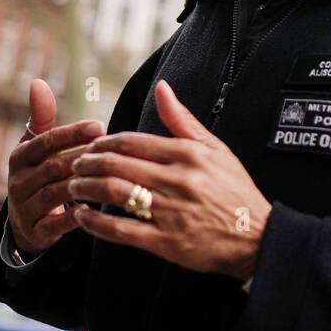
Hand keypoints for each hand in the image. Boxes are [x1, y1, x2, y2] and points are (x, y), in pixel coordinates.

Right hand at [5, 79, 104, 255]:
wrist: (26, 223)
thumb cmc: (38, 174)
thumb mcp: (35, 147)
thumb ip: (41, 117)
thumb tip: (37, 82)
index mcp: (19, 158)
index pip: (45, 141)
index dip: (71, 134)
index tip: (99, 126)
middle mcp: (17, 183)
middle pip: (53, 167)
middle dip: (82, 159)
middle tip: (112, 152)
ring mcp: (24, 209)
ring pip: (56, 194)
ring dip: (83, 184)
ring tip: (110, 177)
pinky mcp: (36, 233)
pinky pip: (57, 225)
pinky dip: (77, 218)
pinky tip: (98, 208)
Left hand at [67, 80, 270, 280]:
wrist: (256, 236)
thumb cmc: (235, 190)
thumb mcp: (216, 148)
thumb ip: (183, 119)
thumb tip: (162, 88)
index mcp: (187, 155)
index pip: (132, 141)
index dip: (103, 142)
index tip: (90, 146)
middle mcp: (177, 181)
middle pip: (117, 165)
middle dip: (87, 164)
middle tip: (74, 166)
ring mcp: (170, 212)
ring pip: (115, 194)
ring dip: (86, 188)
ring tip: (73, 187)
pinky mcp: (166, 243)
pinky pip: (122, 231)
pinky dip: (96, 223)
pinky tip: (83, 217)